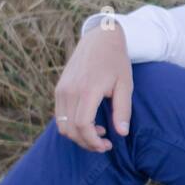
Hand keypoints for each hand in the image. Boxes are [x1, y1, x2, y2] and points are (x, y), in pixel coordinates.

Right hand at [54, 19, 132, 151]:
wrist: (100, 38)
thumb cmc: (116, 61)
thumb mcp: (125, 85)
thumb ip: (123, 110)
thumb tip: (121, 134)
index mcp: (87, 90)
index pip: (82, 126)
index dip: (93, 141)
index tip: (107, 145)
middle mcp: (70, 90)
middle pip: (70, 129)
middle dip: (86, 143)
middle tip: (105, 144)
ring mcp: (61, 89)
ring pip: (62, 125)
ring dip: (78, 135)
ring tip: (98, 133)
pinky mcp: (59, 88)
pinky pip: (60, 115)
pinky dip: (71, 125)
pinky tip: (89, 122)